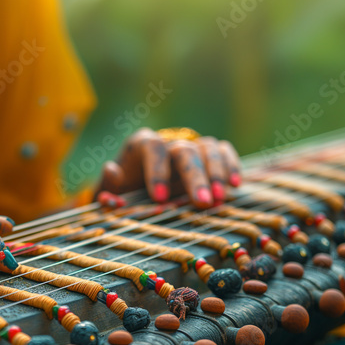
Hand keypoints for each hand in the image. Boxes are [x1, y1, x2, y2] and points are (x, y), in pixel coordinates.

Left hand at [98, 128, 241, 207]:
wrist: (142, 185)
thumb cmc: (126, 190)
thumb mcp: (112, 191)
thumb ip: (109, 184)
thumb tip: (111, 170)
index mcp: (141, 145)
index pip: (152, 147)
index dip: (157, 171)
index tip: (160, 198)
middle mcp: (169, 142)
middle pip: (185, 151)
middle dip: (194, 177)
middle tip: (202, 203)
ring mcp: (190, 145)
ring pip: (207, 149)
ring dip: (216, 173)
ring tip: (220, 199)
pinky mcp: (208, 154)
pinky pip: (223, 152)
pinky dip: (231, 165)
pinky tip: (235, 186)